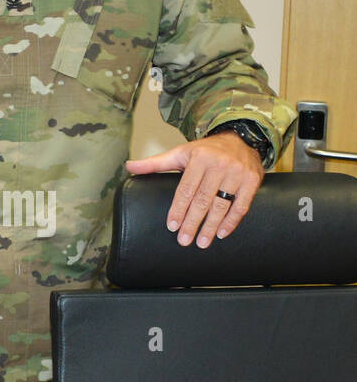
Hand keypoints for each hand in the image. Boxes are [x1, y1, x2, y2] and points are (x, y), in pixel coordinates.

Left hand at [125, 132, 264, 248]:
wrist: (239, 139)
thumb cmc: (205, 150)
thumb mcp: (180, 153)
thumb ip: (155, 163)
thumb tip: (129, 166)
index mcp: (199, 158)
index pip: (186, 189)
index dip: (178, 209)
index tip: (171, 226)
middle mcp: (219, 165)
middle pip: (203, 199)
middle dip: (192, 222)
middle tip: (184, 240)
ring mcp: (237, 174)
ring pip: (222, 205)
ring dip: (211, 226)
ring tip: (202, 242)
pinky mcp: (252, 181)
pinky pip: (242, 205)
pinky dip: (232, 222)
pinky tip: (221, 233)